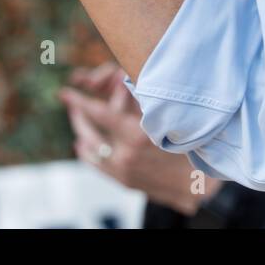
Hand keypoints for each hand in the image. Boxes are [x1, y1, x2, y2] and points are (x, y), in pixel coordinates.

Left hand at [60, 62, 220, 214]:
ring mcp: (123, 170)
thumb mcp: (169, 118)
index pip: (100, 114)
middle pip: (89, 133)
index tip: (65, 93)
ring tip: (78, 121)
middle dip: (77, 116)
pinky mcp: (123, 180)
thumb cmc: (190, 144)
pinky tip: (83, 145)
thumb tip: (123, 80)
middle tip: (71, 104)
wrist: (198, 184)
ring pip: (90, 149)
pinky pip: (97, 164)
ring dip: (81, 132)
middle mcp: (126, 154)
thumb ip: (144, 102)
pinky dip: (87, 152)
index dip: (80, 102)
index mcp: (138, 135)